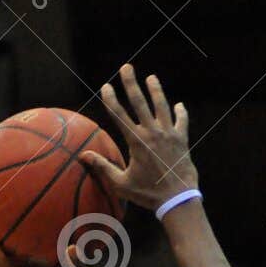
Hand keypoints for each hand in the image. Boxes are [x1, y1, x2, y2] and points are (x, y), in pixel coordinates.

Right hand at [84, 64, 197, 212]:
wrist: (178, 199)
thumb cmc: (148, 194)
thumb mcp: (122, 183)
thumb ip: (103, 167)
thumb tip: (83, 155)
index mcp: (136, 141)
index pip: (119, 115)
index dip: (111, 99)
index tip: (105, 86)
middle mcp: (152, 133)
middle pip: (139, 102)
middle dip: (131, 83)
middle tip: (126, 67)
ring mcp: (168, 134)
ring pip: (161, 106)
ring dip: (156, 90)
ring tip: (152, 78)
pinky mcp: (182, 140)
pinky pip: (181, 121)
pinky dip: (181, 112)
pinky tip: (179, 105)